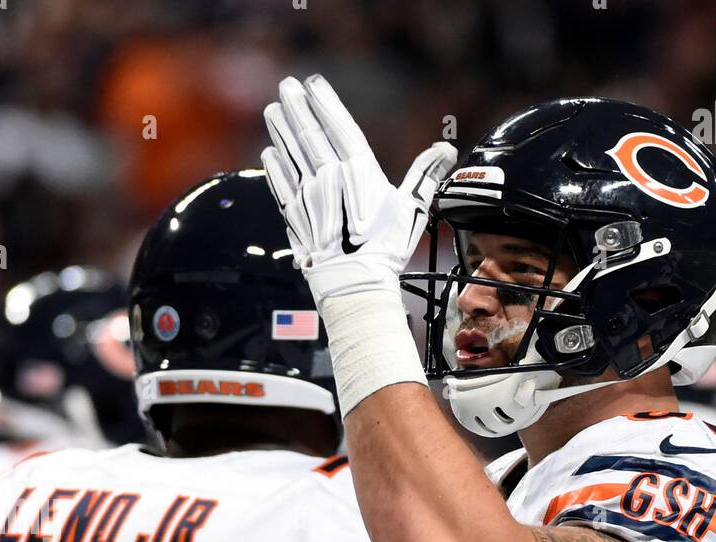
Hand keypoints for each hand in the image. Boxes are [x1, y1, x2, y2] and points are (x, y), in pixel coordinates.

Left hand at [262, 74, 455, 309]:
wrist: (355, 284)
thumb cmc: (386, 248)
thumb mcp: (412, 208)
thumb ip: (425, 173)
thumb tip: (447, 149)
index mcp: (358, 171)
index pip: (339, 126)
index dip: (326, 103)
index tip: (314, 83)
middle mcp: (329, 177)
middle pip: (309, 135)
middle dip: (297, 108)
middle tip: (286, 86)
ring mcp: (308, 196)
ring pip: (291, 154)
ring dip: (281, 130)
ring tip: (273, 110)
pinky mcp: (294, 217)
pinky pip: (280, 185)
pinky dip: (274, 167)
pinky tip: (269, 153)